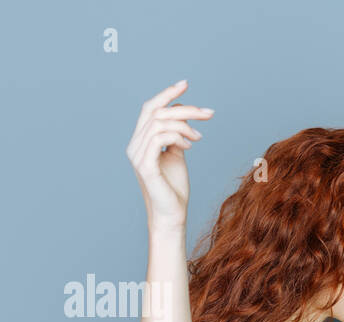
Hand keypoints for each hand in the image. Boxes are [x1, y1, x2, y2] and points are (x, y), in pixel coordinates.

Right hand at [125, 79, 213, 230]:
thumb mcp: (177, 156)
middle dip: (185, 108)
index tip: (186, 84)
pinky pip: (159, 139)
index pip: (150, 109)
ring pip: (159, 123)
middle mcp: (134, 145)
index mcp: (140, 141)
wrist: (172, 214)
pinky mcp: (145, 166)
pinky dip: (177, 137)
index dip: (166, 94)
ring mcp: (138, 155)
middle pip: (157, 112)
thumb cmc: (175, 188)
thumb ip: (176, 136)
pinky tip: (190, 145)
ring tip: (199, 137)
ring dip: (185, 126)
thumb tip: (183, 118)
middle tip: (209, 113)